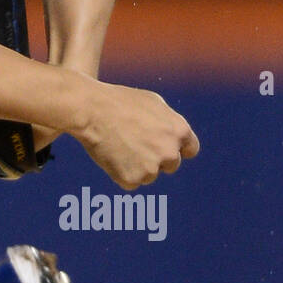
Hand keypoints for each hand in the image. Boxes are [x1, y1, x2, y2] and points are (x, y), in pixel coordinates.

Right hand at [73, 81, 199, 188]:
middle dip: (156, 158)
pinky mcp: (133, 179)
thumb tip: (172, 135)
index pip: (190, 150)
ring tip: (118, 145)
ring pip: (149, 174)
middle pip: (171, 165)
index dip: (178, 149)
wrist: (92, 110)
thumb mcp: (153, 102)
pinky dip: (121, 172)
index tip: (165, 148)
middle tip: (133, 143)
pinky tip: (111, 154)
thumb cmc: (119, 101)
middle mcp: (170, 152)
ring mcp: (152, 167)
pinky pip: (130, 181)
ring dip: (137, 166)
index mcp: (180, 131)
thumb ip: (168, 122)